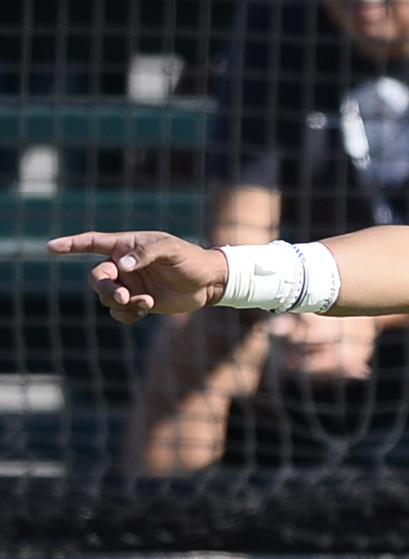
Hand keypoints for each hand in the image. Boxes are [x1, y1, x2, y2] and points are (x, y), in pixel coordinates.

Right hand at [48, 231, 228, 324]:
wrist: (207, 283)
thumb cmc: (189, 259)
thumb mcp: (170, 250)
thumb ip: (145, 254)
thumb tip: (122, 265)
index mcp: (126, 246)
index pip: (92, 243)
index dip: (71, 245)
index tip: (51, 248)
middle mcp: (123, 265)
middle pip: (97, 278)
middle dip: (106, 289)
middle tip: (124, 297)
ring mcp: (129, 285)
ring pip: (107, 298)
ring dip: (122, 304)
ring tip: (145, 303)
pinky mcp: (138, 303)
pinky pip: (119, 312)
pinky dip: (127, 315)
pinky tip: (143, 310)